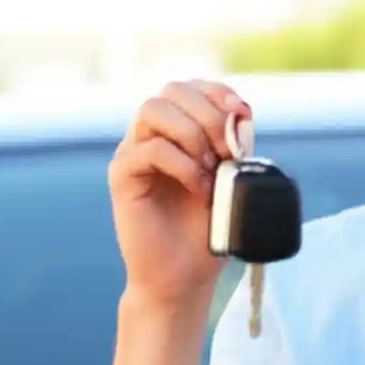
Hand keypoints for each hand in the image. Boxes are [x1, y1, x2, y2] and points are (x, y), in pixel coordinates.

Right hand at [107, 79, 250, 310]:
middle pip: (171, 90)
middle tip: (228, 152)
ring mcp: (133, 153)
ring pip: (153, 109)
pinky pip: (149, 150)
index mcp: (177, 130)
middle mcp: (151, 135)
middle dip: (209, 114)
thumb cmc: (208, 231)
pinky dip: (182, 164)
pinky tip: (199, 188)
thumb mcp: (232, 181)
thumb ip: (234, 147)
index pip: (191, 87)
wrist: (183, 277)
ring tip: (211, 169)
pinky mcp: (122, 177)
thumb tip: (242, 118)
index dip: (217, 92)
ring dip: (192, 134)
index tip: (242, 114)